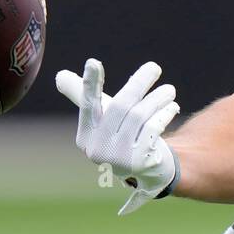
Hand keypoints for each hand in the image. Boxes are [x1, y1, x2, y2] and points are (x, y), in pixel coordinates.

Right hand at [56, 58, 180, 215]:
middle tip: (155, 67)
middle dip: (138, 83)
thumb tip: (60, 76)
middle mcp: (98, 149)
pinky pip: (153, 128)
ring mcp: (118, 158)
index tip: (93, 62)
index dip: (90, 84)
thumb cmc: (123, 137)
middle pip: (119, 107)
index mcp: (85, 137)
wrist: (149, 171)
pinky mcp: (139, 162)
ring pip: (139, 116)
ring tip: (169, 90)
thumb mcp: (104, 119)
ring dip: (157, 98)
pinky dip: (164, 114)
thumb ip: (85, 97)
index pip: (88, 105)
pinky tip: (172, 106)